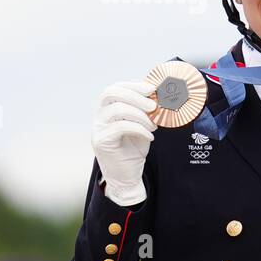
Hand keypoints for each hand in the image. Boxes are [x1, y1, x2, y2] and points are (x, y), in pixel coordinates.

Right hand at [91, 81, 157, 206]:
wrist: (126, 175)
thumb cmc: (133, 149)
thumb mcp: (142, 126)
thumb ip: (146, 112)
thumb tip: (161, 97)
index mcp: (107, 109)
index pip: (114, 88)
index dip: (133, 85)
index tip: (152, 89)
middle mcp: (99, 116)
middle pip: (111, 93)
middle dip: (136, 96)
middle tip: (154, 105)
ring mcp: (98, 128)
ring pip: (117, 109)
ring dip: (140, 115)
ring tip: (154, 125)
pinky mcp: (102, 141)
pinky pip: (121, 127)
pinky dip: (140, 129)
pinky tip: (150, 136)